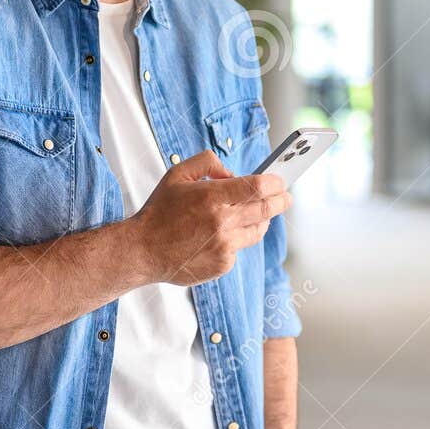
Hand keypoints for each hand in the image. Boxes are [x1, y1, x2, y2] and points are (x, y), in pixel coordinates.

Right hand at [128, 149, 291, 285]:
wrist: (142, 251)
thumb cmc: (159, 212)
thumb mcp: (177, 175)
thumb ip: (207, 163)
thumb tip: (233, 173)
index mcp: (210, 197)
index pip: (257, 187)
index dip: (275, 183)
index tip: (280, 181)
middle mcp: (221, 222)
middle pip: (266, 209)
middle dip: (281, 201)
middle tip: (287, 197)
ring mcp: (224, 246)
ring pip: (257, 231)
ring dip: (262, 220)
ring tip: (259, 213)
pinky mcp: (223, 264)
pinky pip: (240, 248)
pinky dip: (237, 239)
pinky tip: (222, 235)